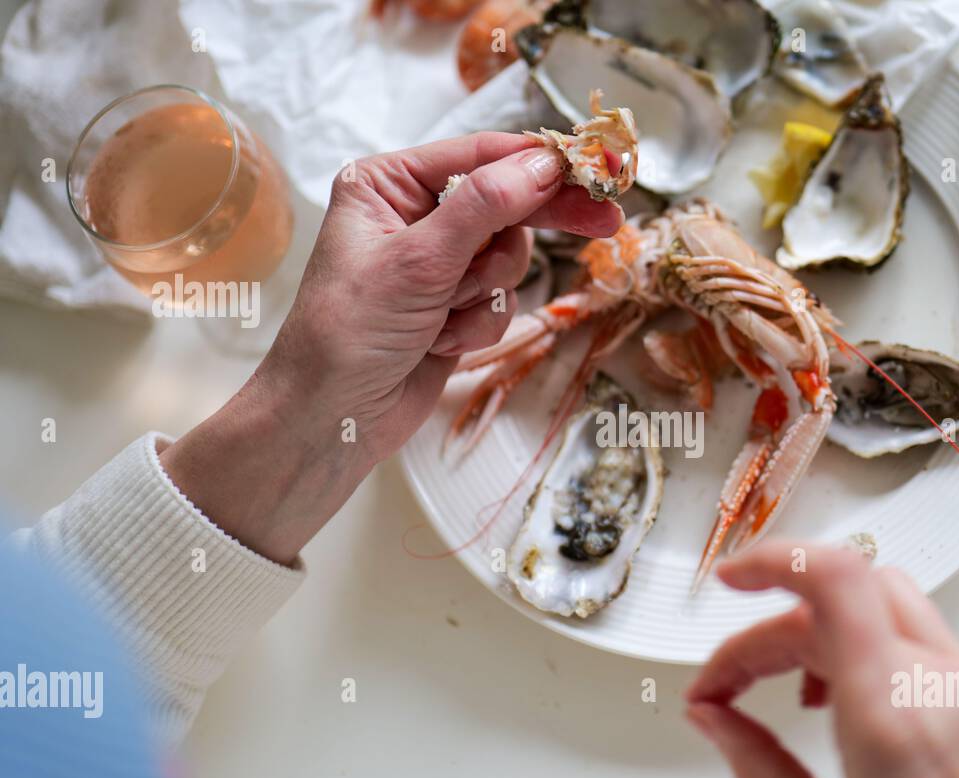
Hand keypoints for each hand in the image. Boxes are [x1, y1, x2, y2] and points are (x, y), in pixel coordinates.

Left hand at [161, 133, 621, 563]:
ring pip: (509, 259)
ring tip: (442, 317)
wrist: (332, 418)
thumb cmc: (350, 331)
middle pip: (506, 204)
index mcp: (388, 184)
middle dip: (537, 224)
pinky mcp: (454, 307)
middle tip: (605, 221)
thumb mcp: (418, 260)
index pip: (479, 157)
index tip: (591, 172)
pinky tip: (440, 344)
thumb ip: (485, 207)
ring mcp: (437, 264)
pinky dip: (478, 326)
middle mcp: (414, 216)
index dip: (537, 165)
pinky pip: (501, 302)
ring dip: (485, 294)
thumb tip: (543, 165)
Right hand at [685, 541, 958, 777]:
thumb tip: (715, 721)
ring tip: (786, 692)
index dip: (772, 559)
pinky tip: (845, 703)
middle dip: (770, 629)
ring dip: (821, 630)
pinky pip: (922, 641)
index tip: (730, 580)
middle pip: (843, 596)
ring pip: (885, 607)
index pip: (834, 577)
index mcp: (892, 715)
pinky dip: (867, 649)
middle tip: (726, 687)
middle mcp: (945, 686)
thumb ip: (760, 770)